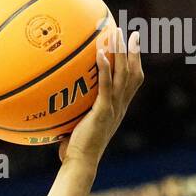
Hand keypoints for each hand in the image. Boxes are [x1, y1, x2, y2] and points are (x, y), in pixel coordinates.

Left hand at [58, 28, 143, 165]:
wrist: (80, 162)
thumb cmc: (76, 146)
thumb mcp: (79, 123)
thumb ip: (77, 110)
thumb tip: (60, 99)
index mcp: (118, 108)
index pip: (132, 81)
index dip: (136, 62)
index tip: (134, 45)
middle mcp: (120, 106)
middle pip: (132, 73)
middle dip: (133, 52)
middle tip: (133, 33)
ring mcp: (113, 108)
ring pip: (122, 75)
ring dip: (120, 53)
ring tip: (117, 34)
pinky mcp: (103, 111)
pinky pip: (105, 86)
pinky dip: (104, 69)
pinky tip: (100, 53)